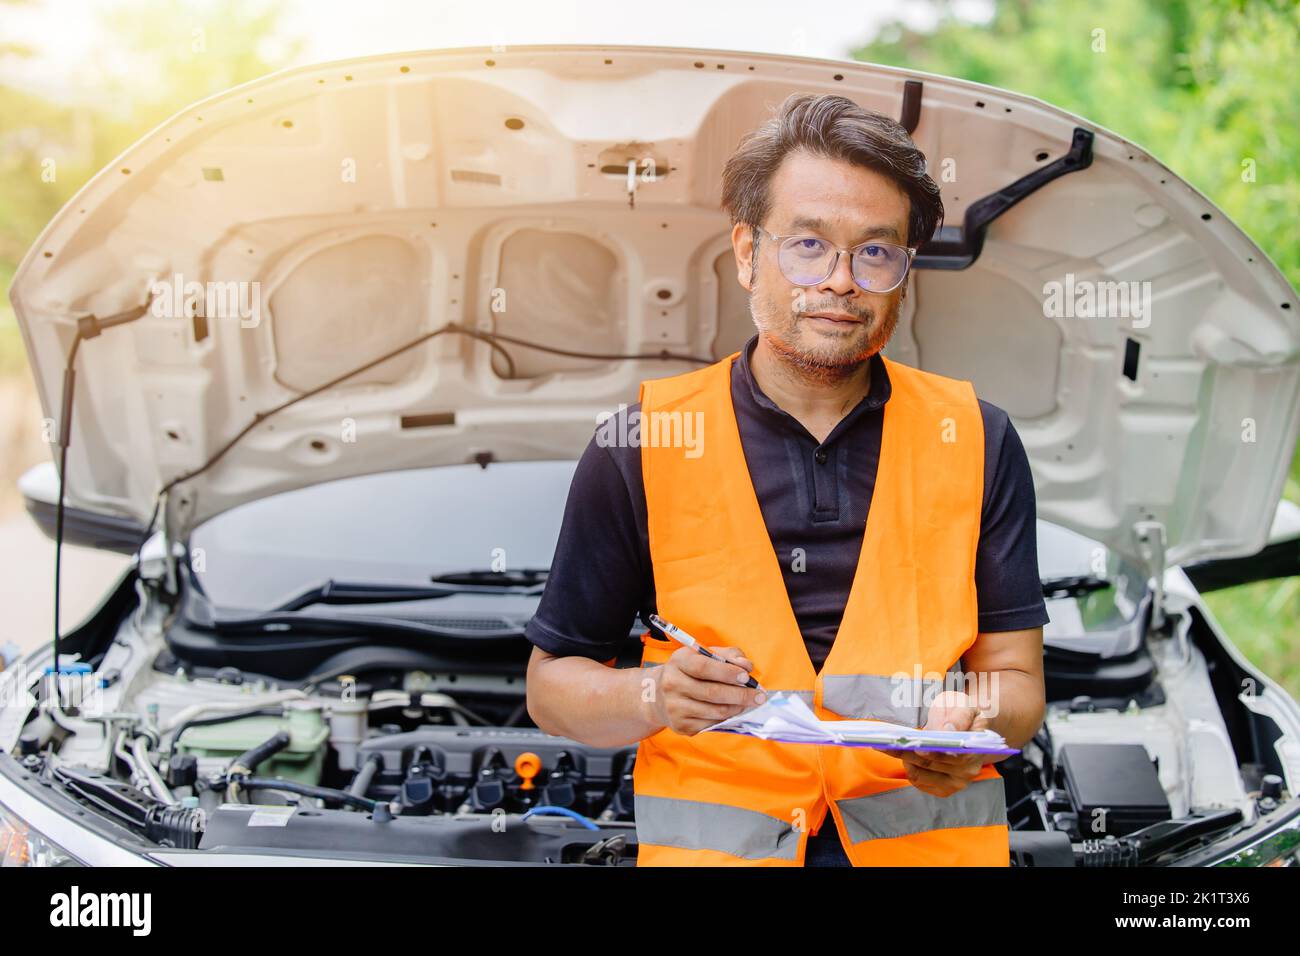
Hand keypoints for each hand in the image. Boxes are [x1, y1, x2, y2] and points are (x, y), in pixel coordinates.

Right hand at [647, 646, 766, 735]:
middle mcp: (672, 684)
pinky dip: (726, 718)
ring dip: (737, 707)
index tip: (747, 676)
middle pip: (712, 693)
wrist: (657, 695)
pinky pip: (711, 723)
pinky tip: (732, 710)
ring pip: (715, 711)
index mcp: (679, 662)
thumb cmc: (689, 671)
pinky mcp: (680, 726)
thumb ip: (728, 656)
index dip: (727, 673)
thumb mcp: (703, 655)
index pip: (704, 667)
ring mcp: (675, 707)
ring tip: (749, 703)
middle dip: (741, 695)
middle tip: (760, 696)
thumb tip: (746, 666)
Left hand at [881, 691, 990, 797]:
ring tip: (892, 744)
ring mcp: (957, 782)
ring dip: (904, 759)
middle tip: (887, 741)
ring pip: (921, 774)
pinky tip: (902, 754)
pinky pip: (919, 781)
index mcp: (977, 748)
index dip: (935, 752)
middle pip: (931, 764)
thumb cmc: (961, 714)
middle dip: (908, 752)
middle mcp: (969, 770)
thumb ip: (958, 717)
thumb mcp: (963, 705)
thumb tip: (947, 729)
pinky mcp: (943, 789)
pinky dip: (908, 767)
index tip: (918, 746)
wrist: (968, 729)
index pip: (956, 755)